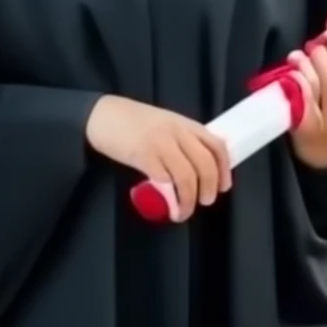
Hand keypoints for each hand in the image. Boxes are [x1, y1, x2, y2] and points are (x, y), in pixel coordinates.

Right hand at [85, 95, 231, 220]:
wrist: (101, 115)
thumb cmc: (131, 121)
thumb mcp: (163, 123)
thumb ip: (180, 140)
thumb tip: (196, 167)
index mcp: (184, 123)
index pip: (215, 144)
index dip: (224, 168)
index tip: (224, 186)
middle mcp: (176, 131)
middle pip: (205, 163)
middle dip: (210, 187)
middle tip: (205, 201)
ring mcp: (160, 142)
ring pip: (187, 176)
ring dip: (189, 200)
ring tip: (183, 211)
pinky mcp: (143, 155)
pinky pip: (165, 181)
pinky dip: (172, 199)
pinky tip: (170, 207)